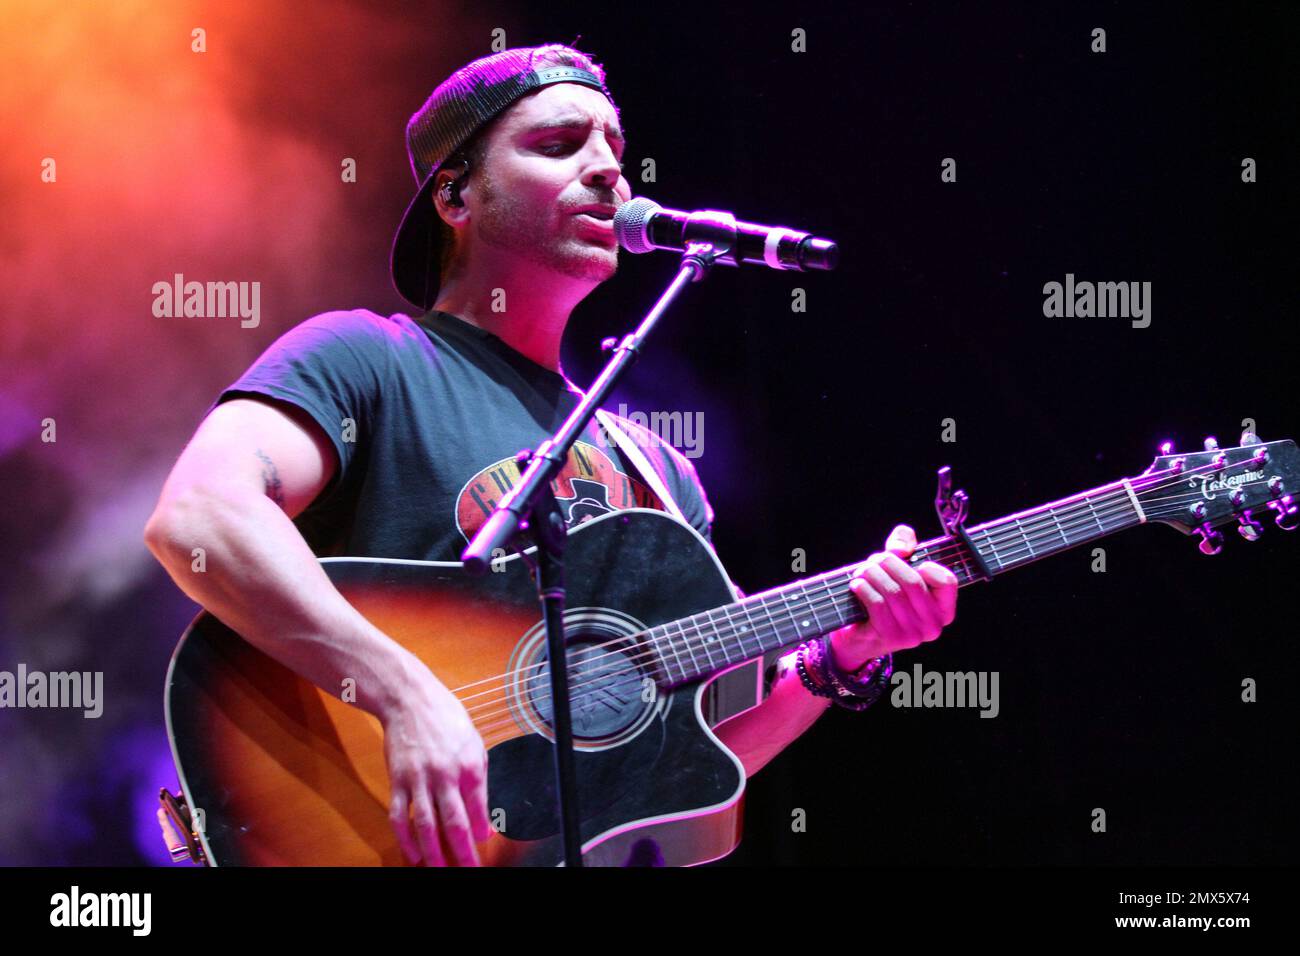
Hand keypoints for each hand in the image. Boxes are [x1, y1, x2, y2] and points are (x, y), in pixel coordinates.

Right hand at [380, 661, 493, 865]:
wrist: (410, 699)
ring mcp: (418, 780)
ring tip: (439, 870)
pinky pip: (400, 816)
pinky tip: (412, 854)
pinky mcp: (397, 781)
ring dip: (433, 853)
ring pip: (425, 826)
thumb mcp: (474, 742)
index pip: (479, 808)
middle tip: (469, 870)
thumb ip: (480, 778)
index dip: (482, 831)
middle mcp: (444, 775)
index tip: (484, 844)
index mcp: (469, 765)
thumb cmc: (446, 718)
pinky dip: (405, 839)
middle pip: (454, 823)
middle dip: (462, 852)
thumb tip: (483, 813)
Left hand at [829, 524, 957, 670]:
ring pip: (892, 591)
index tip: (911, 562)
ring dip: (872, 574)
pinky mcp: (890, 637)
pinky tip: (857, 584)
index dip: (928, 566)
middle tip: (874, 560)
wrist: (861, 635)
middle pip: (913, 582)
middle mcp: (933, 625)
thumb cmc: (884, 597)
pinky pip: (877, 603)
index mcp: (943, 609)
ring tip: (863, 571)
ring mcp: (913, 634)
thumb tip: (901, 547)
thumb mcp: (898, 567)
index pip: (947, 581)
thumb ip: (904, 545)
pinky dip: (864, 588)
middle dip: (888, 563)